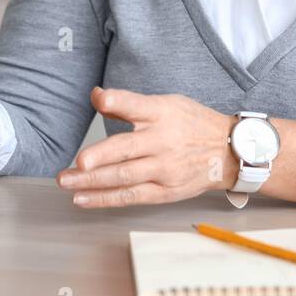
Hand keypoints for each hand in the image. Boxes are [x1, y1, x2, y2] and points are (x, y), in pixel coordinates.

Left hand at [57, 87, 237, 207]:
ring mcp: (165, 168)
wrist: (229, 152)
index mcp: (163, 113)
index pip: (138, 105)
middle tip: (76, 163)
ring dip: (92, 182)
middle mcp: (163, 140)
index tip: (100, 99)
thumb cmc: (192, 124)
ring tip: (66, 182)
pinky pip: (131, 197)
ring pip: (124, 177)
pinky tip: (83, 199)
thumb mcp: (167, 104)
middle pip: (127, 149)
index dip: (118, 101)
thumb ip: (129, 103)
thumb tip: (95, 96)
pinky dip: (105, 199)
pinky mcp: (165, 191)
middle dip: (99, 157)